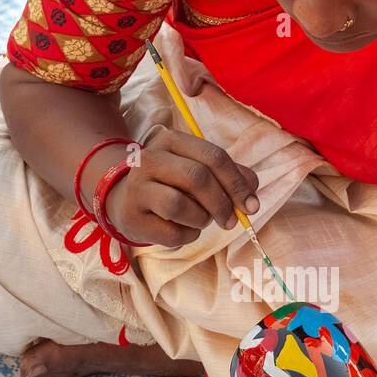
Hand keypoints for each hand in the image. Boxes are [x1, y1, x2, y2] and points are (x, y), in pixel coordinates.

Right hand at [103, 127, 258, 246]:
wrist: (123, 199)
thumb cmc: (170, 184)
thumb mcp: (197, 169)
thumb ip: (227, 174)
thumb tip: (253, 185)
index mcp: (171, 140)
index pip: (213, 156)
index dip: (237, 183)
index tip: (251, 205)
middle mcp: (150, 159)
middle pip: (198, 178)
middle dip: (222, 204)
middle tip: (231, 221)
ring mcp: (137, 188)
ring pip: (181, 206)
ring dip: (202, 219)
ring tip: (200, 221)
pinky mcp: (132, 217)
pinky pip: (171, 232)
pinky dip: (187, 236)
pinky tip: (183, 230)